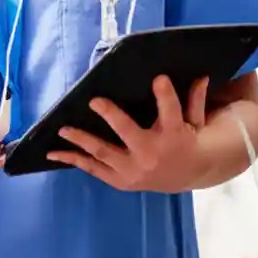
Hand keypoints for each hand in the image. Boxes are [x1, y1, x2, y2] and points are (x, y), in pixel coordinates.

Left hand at [48, 76, 207, 193]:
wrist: (186, 176)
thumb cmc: (187, 139)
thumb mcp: (196, 121)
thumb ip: (195, 100)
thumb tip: (202, 76)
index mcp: (174, 135)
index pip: (171, 112)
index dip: (165, 95)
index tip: (158, 79)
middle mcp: (151, 154)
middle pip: (129, 133)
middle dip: (112, 117)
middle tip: (94, 101)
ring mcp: (133, 170)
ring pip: (103, 153)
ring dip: (82, 140)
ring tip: (63, 129)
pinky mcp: (120, 180)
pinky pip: (94, 169)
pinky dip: (74, 161)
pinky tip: (55, 154)